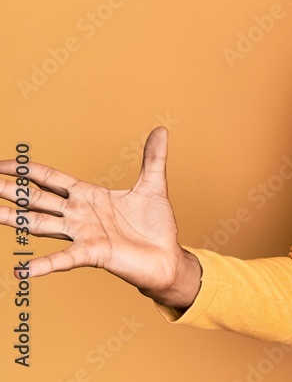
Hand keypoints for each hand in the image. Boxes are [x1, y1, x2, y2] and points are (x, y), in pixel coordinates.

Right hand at [0, 127, 201, 308]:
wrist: (167, 258)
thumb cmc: (155, 225)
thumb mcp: (154, 186)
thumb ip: (153, 158)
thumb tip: (161, 129)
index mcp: (89, 196)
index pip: (51, 179)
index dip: (27, 171)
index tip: (2, 164)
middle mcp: (79, 215)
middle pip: (36, 200)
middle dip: (10, 191)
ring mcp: (83, 234)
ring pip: (40, 225)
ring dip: (14, 220)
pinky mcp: (93, 253)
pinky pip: (64, 258)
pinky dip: (44, 265)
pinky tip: (23, 270)